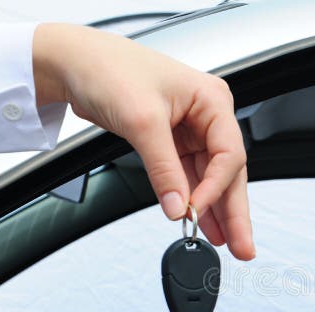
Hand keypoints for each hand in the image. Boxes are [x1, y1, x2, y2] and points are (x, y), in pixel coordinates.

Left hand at [32, 24, 253, 258]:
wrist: (71, 62)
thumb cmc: (108, 68)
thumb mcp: (141, 121)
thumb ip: (164, 169)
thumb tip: (179, 206)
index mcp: (211, 100)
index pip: (229, 154)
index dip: (216, 188)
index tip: (197, 211)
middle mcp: (206, 116)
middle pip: (228, 172)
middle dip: (234, 211)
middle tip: (243, 246)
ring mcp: (190, 130)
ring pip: (210, 179)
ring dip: (215, 211)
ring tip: (227, 243)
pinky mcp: (172, 142)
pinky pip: (189, 177)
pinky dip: (193, 200)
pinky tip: (202, 223)